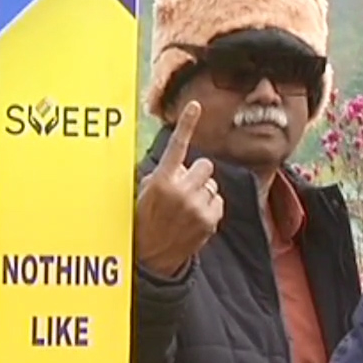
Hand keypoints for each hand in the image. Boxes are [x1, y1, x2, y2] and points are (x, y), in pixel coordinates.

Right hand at [136, 101, 224, 277]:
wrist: (152, 257)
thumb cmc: (145, 220)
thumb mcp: (144, 193)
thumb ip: (163, 174)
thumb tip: (182, 164)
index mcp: (161, 181)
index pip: (176, 146)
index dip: (186, 124)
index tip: (195, 105)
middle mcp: (181, 191)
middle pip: (205, 166)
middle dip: (196, 175)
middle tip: (184, 189)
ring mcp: (197, 207)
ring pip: (212, 185)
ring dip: (202, 192)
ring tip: (186, 208)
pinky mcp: (209, 221)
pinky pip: (218, 201)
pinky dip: (209, 207)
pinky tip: (194, 218)